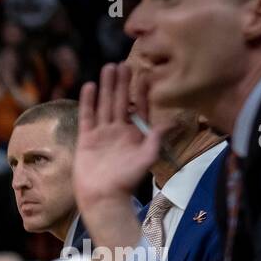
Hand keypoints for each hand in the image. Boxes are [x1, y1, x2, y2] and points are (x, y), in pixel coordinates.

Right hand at [73, 62, 165, 211]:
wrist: (103, 196)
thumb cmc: (127, 180)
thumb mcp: (148, 157)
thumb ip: (158, 137)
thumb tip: (173, 120)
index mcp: (136, 133)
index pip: (140, 107)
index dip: (142, 91)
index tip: (145, 74)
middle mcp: (119, 130)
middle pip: (121, 101)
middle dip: (122, 83)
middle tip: (122, 63)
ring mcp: (102, 133)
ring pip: (105, 105)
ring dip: (107, 87)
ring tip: (107, 68)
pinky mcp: (86, 138)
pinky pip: (87, 116)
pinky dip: (88, 102)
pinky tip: (89, 87)